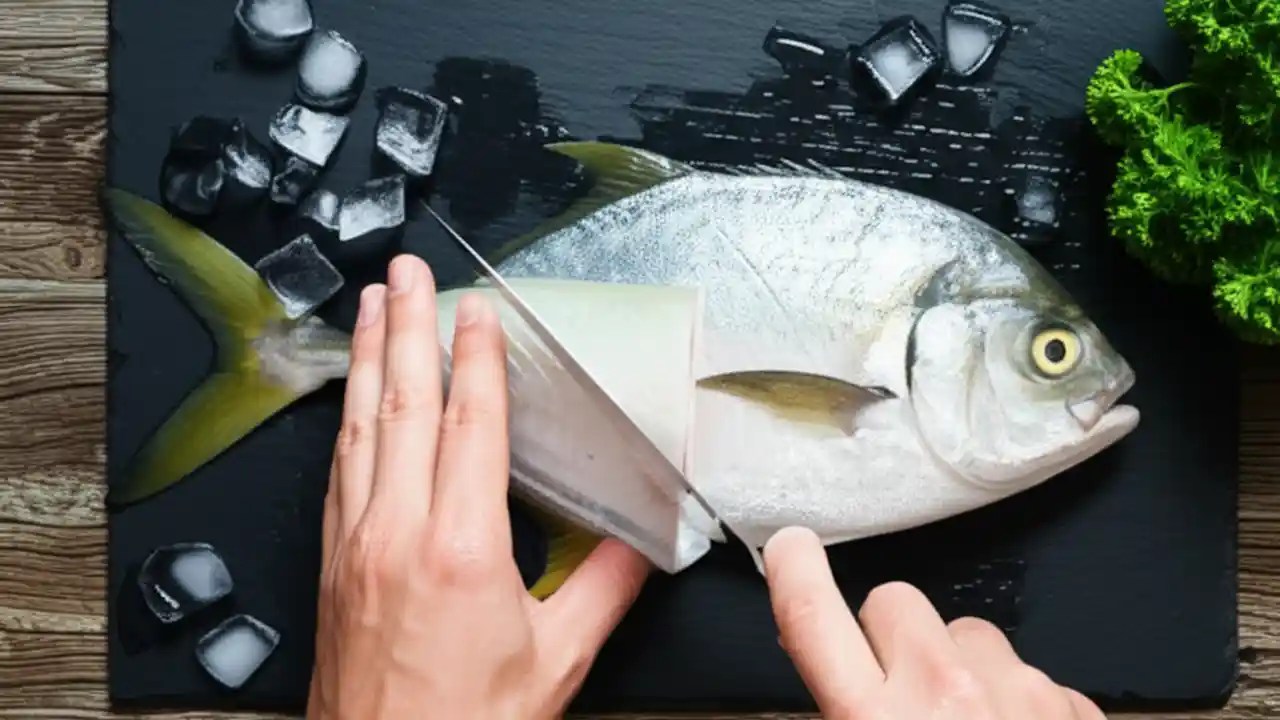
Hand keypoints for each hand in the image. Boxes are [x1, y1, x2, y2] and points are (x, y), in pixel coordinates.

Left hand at [307, 255, 651, 719]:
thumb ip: (605, 588)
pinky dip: (349, 419)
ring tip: (371, 307)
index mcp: (461, 548)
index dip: (476, 357)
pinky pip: (339, 470)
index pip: (471, 424)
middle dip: (407, 327)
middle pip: (403, 404)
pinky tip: (353, 397)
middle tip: (404, 272)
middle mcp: (397, 532)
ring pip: (360, 428)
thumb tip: (644, 538)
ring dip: (368, 359)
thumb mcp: (558, 659)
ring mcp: (355, 544)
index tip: (478, 308)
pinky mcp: (334, 563)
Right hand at [763, 527, 1105, 718]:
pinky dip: (1016, 701)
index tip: (792, 548)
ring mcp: (1018, 693)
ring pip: (968, 633)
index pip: (813, 617)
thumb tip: (837, 683)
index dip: (794, 571)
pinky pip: (1028, 671)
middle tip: (897, 693)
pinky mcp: (1073, 705)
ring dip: (959, 667)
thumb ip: (847, 716)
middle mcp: (944, 696)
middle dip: (888, 635)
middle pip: (894, 603)